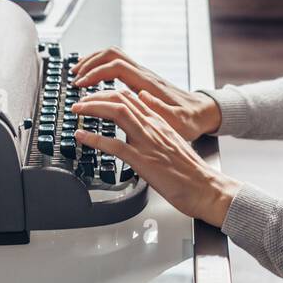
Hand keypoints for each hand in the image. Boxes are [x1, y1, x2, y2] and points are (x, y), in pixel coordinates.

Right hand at [70, 47, 222, 140]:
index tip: (81, 85)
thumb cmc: (190, 120)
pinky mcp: (142, 80)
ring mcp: (143, 75)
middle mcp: (144, 74)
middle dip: (89, 62)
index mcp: (148, 84)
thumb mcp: (178, 121)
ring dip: (94, 62)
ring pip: (114, 56)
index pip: (116, 66)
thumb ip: (160, 111)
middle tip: (74, 76)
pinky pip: (118, 65)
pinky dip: (102, 68)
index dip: (95, 73)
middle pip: (111, 54)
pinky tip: (95, 80)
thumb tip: (142, 97)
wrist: (202, 112)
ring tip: (78, 74)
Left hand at [71, 88, 240, 226]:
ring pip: (117, 113)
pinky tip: (81, 136)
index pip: (130, 98)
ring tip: (77, 111)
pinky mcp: (144, 161)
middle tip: (80, 103)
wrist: (205, 187)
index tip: (94, 97)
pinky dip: (94, 138)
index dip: (108, 94)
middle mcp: (153, 127)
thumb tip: (143, 106)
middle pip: (121, 99)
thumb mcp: (173, 139)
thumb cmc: (191, 170)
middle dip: (96, 97)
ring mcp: (148, 142)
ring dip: (93, 108)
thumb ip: (157, 123)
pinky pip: (115, 145)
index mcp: (159, 122)